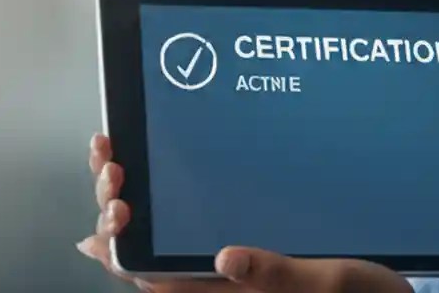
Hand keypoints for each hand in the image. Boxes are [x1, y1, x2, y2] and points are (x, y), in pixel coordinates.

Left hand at [77, 133, 413, 292]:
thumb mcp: (326, 283)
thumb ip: (275, 274)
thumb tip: (225, 258)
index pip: (150, 275)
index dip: (119, 242)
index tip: (116, 196)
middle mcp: (213, 286)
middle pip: (142, 253)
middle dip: (116, 208)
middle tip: (113, 163)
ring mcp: (222, 271)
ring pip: (156, 238)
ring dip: (131, 200)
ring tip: (114, 158)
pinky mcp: (238, 257)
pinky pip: (181, 231)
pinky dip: (156, 199)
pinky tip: (147, 170)